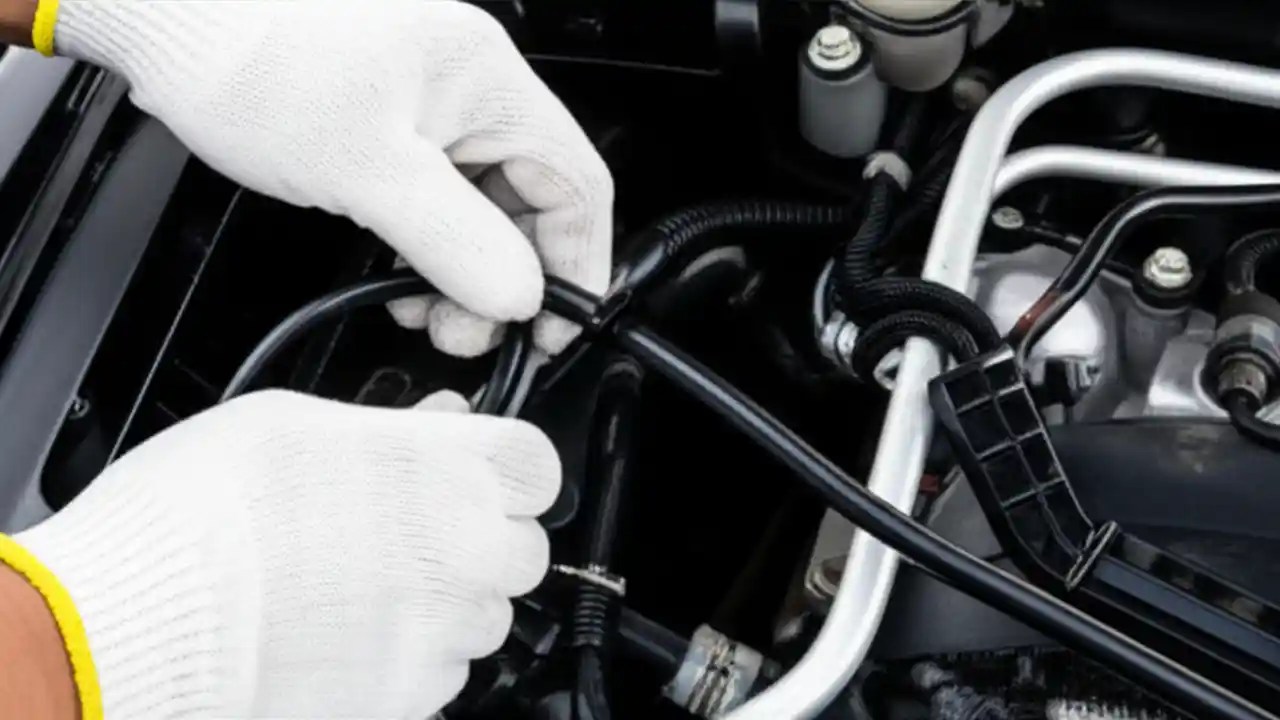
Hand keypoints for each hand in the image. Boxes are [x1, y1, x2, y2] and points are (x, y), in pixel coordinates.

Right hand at [13, 390, 560, 718]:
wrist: (134, 623)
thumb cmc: (201, 512)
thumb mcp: (296, 421)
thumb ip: (393, 426)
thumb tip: (441, 421)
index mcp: (446, 471)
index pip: (538, 466)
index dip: (506, 470)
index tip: (477, 475)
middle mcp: (461, 555)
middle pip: (521, 549)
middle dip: (477, 540)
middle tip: (412, 534)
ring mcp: (439, 636)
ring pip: (484, 617)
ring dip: (445, 602)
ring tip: (363, 588)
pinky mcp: (408, 699)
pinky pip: (440, 676)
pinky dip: (409, 658)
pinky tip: (346, 635)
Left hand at [51, 0, 612, 355]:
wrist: (170, 24)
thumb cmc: (253, 65)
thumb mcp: (366, 169)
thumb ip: (454, 241)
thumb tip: (518, 297)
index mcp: (487, 79)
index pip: (577, 182)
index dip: (577, 262)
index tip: (554, 323)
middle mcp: (468, 88)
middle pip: (531, 202)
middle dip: (508, 277)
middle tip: (468, 329)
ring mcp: (428, 107)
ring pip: (482, 207)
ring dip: (464, 270)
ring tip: (428, 310)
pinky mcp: (389, 126)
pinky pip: (437, 198)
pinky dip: (428, 247)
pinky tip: (401, 276)